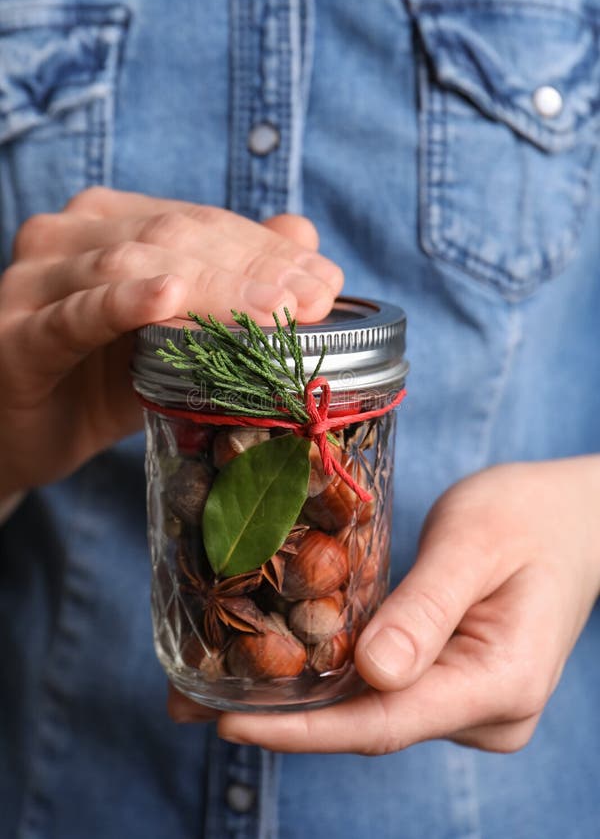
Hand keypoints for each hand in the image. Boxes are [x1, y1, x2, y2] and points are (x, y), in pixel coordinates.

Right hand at [0, 187, 342, 496]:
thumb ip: (231, 282)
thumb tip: (303, 233)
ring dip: (211, 287)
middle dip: (251, 268)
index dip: (266, 249)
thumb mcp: (173, 333)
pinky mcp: (15, 336)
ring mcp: (33, 281)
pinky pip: (73, 315)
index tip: (325, 283)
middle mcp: (66, 236)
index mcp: (107, 222)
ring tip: (271, 311)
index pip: (200, 221)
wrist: (19, 434)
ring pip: (132, 265)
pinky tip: (168, 297)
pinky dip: (122, 304)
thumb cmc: (97, 380)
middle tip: (311, 301)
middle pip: (173, 236)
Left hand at [169, 456, 599, 752]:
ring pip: (370, 711)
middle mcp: (485, 712)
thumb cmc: (528, 517)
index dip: (304, 728)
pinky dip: (328, 680)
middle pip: (369, 725)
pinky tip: (278, 665)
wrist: (574, 521)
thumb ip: (426, 607)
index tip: (229, 721)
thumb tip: (370, 674)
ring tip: (210, 687)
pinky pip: (383, 690)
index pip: (386, 721)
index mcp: (500, 680)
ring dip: (297, 700)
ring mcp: (469, 704)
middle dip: (282, 717)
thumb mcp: (476, 542)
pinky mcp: (450, 684)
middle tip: (189, 700)